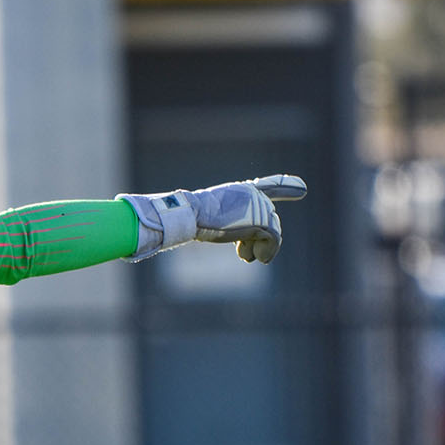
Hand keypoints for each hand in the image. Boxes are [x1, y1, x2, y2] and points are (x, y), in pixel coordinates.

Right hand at [116, 174, 308, 264]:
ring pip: (271, 233)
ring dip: (259, 248)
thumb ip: (194, 225)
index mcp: (237, 192)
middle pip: (267, 222)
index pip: (266, 187)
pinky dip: (266, 252)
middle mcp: (251, 195)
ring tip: (244, 256)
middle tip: (243, 254)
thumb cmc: (180, 218)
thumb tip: (141, 239)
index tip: (303, 188)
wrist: (183, 216)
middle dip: (260, 239)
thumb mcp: (194, 221)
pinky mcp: (261, 221)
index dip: (285, 187)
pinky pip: (274, 241)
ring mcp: (257, 207)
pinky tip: (251, 258)